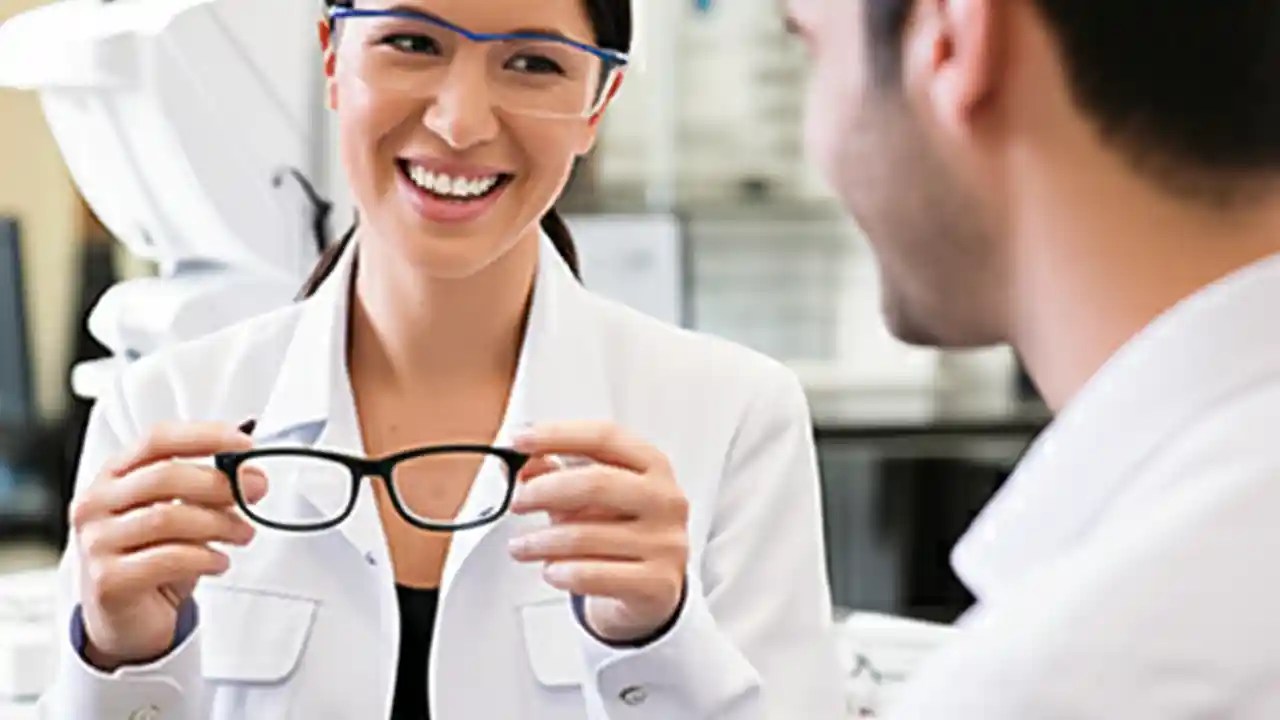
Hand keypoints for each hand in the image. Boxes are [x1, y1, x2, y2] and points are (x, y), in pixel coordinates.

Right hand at [70, 422, 266, 669]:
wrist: (127, 619)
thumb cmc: (154, 557)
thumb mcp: (181, 514)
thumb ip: (209, 491)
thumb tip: (251, 476)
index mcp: (114, 476)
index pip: (157, 440)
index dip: (204, 436)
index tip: (245, 443)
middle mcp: (97, 504)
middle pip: (164, 477)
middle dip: (220, 483)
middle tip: (255, 491)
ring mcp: (97, 543)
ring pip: (168, 518)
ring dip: (219, 523)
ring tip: (244, 533)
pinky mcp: (109, 581)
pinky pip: (169, 559)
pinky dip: (206, 557)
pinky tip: (220, 561)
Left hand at [508, 421, 688, 643]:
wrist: (653, 586)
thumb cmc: (620, 530)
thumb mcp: (588, 496)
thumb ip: (554, 474)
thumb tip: (519, 467)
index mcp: (653, 465)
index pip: (604, 437)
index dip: (557, 435)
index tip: (519, 441)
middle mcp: (665, 499)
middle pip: (596, 483)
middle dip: (544, 490)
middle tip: (518, 501)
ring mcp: (665, 542)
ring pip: (585, 535)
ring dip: (540, 541)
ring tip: (521, 546)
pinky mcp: (657, 583)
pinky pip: (592, 575)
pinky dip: (560, 572)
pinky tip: (551, 570)